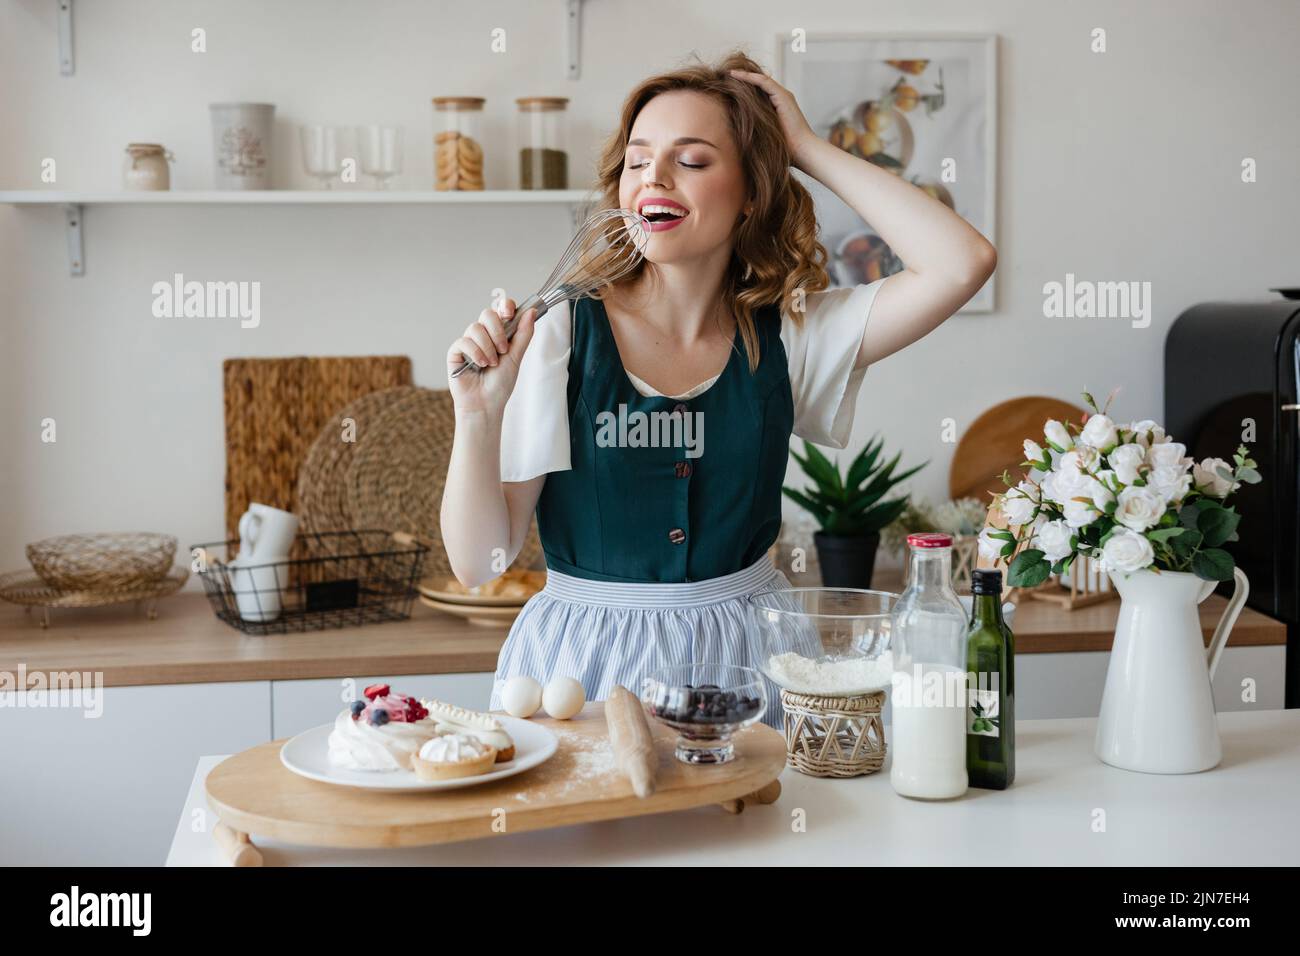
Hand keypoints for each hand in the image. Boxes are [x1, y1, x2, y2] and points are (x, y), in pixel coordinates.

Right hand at [446, 296, 538, 414]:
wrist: (486, 404)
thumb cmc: (500, 384)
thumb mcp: (516, 357)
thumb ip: (523, 334)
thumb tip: (532, 311)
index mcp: (499, 334)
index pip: (501, 310)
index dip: (505, 306)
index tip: (509, 312)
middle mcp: (483, 336)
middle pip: (487, 314)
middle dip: (497, 331)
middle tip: (503, 350)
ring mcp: (469, 342)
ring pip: (475, 327)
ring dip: (487, 347)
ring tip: (491, 364)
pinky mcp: (456, 352)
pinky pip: (463, 341)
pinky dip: (475, 353)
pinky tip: (480, 365)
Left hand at [729, 68, 819, 168]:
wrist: (801, 150)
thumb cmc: (784, 150)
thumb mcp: (762, 136)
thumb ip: (753, 130)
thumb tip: (733, 135)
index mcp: (776, 107)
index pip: (758, 93)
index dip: (744, 89)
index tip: (727, 89)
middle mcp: (780, 99)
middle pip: (759, 84)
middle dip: (743, 80)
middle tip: (725, 77)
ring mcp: (783, 96)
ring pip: (760, 80)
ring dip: (744, 75)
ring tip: (728, 73)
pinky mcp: (783, 96)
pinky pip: (763, 81)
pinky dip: (749, 77)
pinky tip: (735, 75)